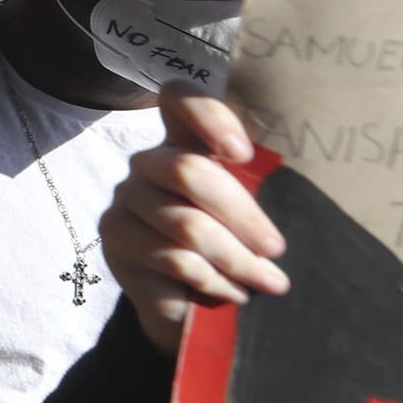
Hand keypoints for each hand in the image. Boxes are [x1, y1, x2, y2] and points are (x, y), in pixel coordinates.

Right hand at [101, 87, 287, 355]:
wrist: (189, 304)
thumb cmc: (228, 249)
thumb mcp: (246, 217)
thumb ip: (253, 195)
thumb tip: (287, 199)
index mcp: (182, 144)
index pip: (178, 99)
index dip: (208, 116)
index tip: (243, 154)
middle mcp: (147, 165)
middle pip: (187, 171)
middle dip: (242, 215)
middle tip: (276, 249)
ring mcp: (125, 202)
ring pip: (186, 224)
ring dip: (237, 259)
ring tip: (269, 282)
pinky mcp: (116, 240)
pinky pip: (174, 259)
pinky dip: (216, 280)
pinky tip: (235, 293)